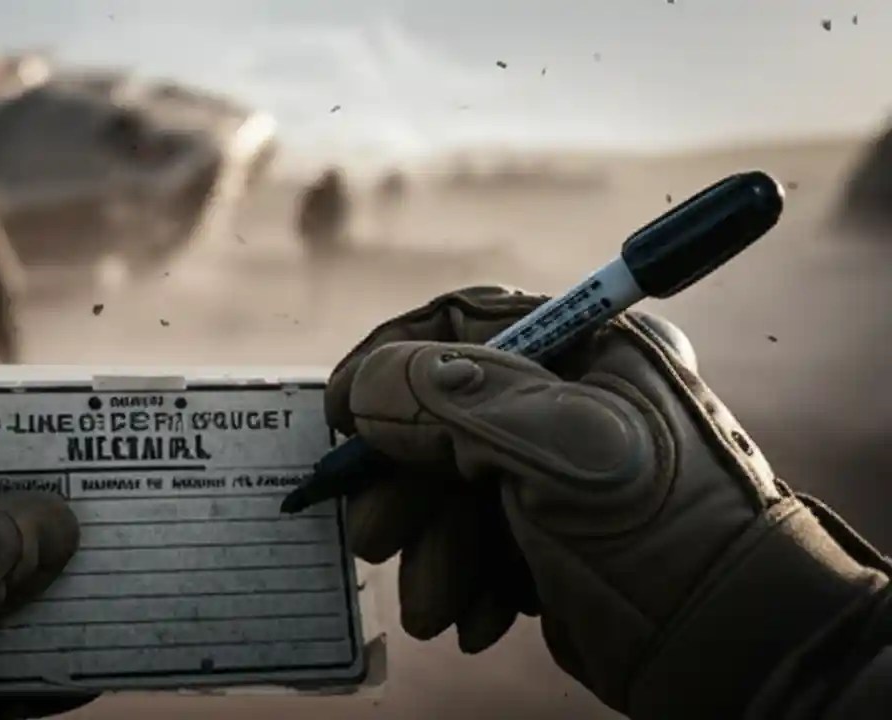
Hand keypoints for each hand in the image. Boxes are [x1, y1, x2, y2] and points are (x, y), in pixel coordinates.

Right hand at [325, 286, 886, 718]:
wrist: (739, 653)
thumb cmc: (657, 536)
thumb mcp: (557, 452)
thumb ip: (452, 400)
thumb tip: (363, 386)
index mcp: (584, 347)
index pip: (457, 326)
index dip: (388, 366)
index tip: (339, 416)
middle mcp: (566, 399)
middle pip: (439, 416)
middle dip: (405, 487)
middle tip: (376, 539)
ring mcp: (556, 468)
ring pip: (447, 488)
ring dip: (432, 551)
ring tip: (441, 607)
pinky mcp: (547, 532)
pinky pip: (472, 538)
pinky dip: (463, 579)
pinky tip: (480, 616)